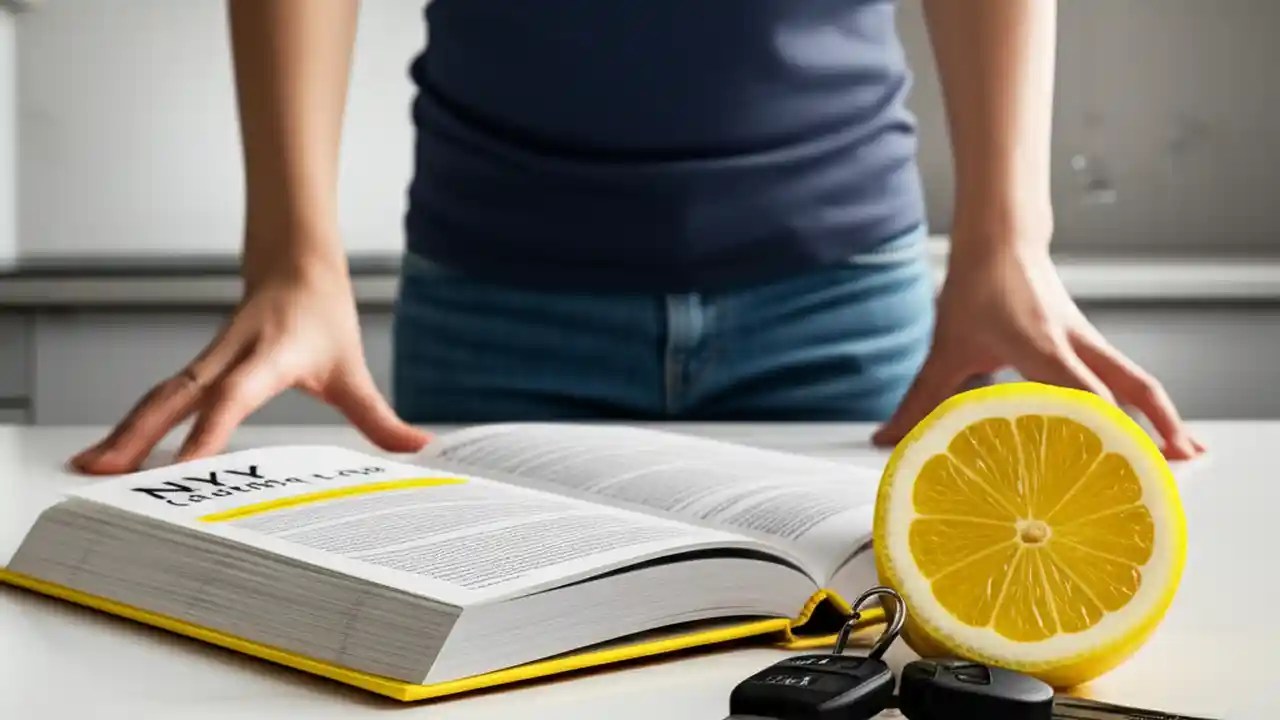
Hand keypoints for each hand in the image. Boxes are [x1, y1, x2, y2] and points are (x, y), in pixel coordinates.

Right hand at [71, 265, 429, 473]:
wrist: (294, 260)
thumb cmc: (321, 313)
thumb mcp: (353, 369)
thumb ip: (380, 418)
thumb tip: (420, 448)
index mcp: (268, 357)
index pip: (233, 397)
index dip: (208, 430)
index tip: (182, 467)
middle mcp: (229, 358)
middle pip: (176, 397)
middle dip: (139, 434)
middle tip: (102, 472)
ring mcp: (207, 361)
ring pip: (160, 397)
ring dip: (124, 430)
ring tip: (89, 469)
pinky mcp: (197, 368)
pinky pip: (160, 398)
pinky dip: (133, 423)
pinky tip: (110, 452)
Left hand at [873, 240, 1203, 459]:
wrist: (1000, 239)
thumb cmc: (976, 288)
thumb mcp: (945, 348)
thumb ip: (920, 400)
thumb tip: (887, 440)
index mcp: (1041, 345)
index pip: (1082, 393)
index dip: (1099, 431)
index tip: (1108, 468)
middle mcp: (1075, 343)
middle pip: (1131, 385)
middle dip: (1157, 424)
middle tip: (1179, 464)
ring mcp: (1088, 341)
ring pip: (1136, 379)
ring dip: (1162, 414)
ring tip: (1186, 453)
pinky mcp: (1089, 341)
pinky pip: (1124, 374)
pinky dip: (1142, 401)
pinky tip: (1147, 427)